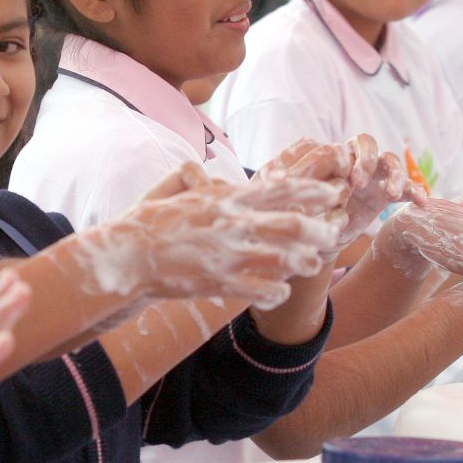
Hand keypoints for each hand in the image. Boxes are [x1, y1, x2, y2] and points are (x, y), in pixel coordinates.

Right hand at [92, 164, 344, 308]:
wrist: (128, 254)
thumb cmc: (149, 224)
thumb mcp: (178, 194)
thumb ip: (200, 184)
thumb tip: (203, 170)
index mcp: (226, 199)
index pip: (279, 189)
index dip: (311, 190)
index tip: (332, 192)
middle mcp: (233, 223)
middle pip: (292, 224)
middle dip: (319, 228)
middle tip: (334, 233)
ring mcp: (229, 254)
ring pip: (284, 258)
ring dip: (304, 261)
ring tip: (313, 264)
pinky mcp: (220, 282)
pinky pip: (262, 289)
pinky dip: (276, 290)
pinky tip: (280, 291)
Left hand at [260, 133, 409, 256]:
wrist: (315, 237)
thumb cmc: (300, 212)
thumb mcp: (292, 197)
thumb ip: (291, 185)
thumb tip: (280, 179)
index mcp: (332, 157)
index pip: (344, 144)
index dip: (349, 157)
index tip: (347, 181)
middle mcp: (352, 162)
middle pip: (369, 144)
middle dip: (369, 159)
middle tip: (360, 182)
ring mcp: (372, 176)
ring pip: (391, 162)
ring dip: (396, 174)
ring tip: (393, 194)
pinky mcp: (385, 195)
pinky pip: (407, 187)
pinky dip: (416, 191)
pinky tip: (422, 203)